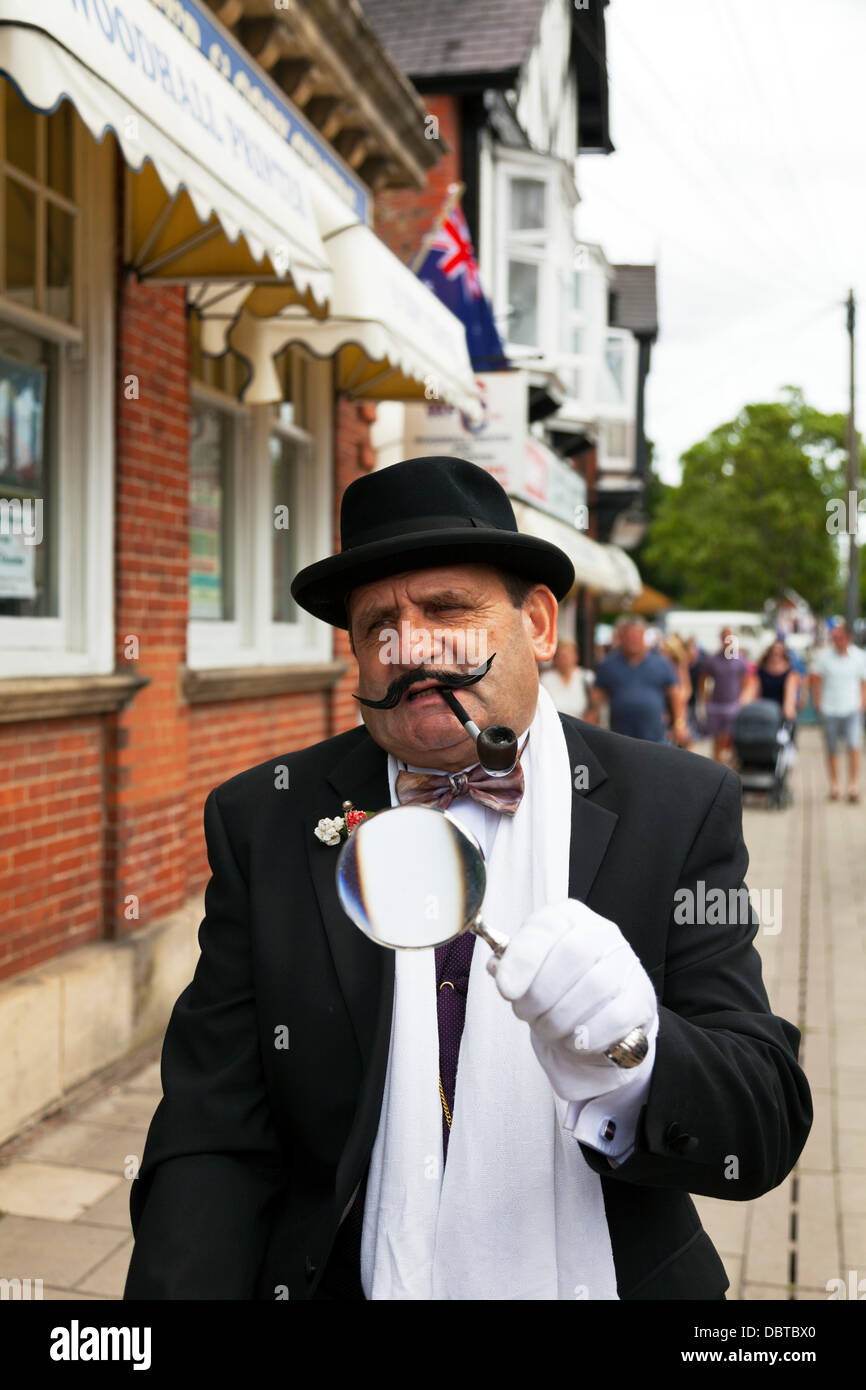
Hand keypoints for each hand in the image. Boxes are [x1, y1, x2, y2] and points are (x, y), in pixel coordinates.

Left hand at [488, 899, 657, 1101]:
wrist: (597, 1017)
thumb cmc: (555, 988)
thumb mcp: (527, 971)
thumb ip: (510, 968)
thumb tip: (503, 974)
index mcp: (567, 917)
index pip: (547, 926)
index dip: (523, 959)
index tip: (507, 990)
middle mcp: (602, 932)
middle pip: (573, 954)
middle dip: (541, 993)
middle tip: (526, 1013)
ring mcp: (626, 963)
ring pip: (595, 987)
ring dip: (560, 1018)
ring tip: (547, 1028)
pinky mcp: (641, 998)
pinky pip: (615, 1017)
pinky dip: (587, 1035)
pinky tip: (573, 1039)